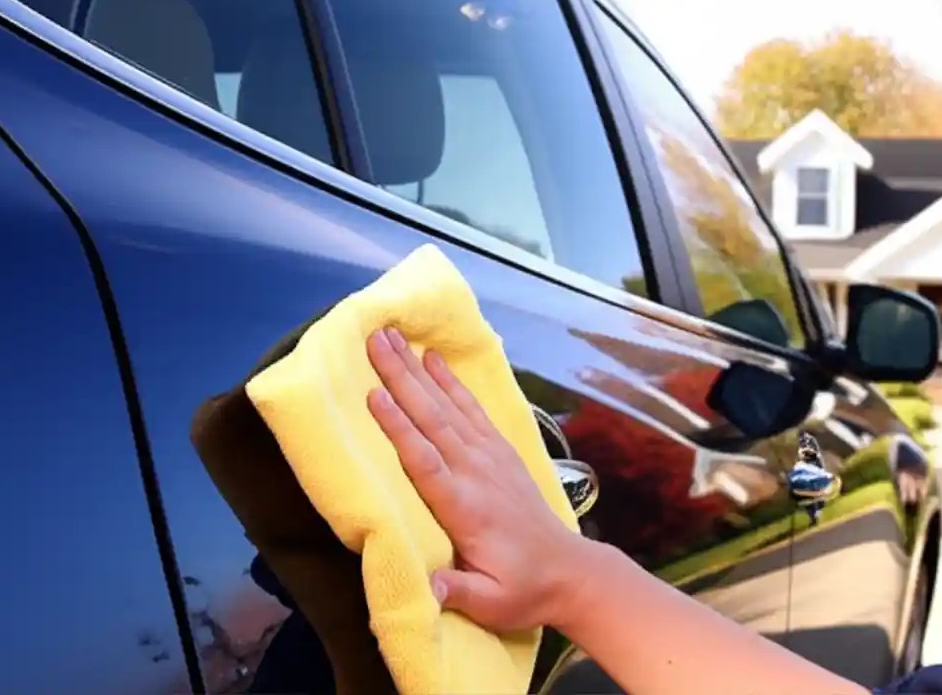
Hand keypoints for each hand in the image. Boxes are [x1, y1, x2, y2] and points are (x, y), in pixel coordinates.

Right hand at [365, 327, 590, 631]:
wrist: (568, 572)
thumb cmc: (521, 590)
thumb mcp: (492, 604)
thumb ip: (460, 591)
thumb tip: (429, 586)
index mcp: (466, 508)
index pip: (426, 462)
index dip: (399, 428)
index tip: (374, 395)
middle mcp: (476, 473)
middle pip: (432, 419)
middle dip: (400, 378)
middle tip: (374, 340)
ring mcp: (490, 457)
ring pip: (447, 406)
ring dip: (417, 370)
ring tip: (392, 337)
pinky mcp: (499, 451)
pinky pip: (470, 409)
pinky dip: (450, 381)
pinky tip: (432, 359)